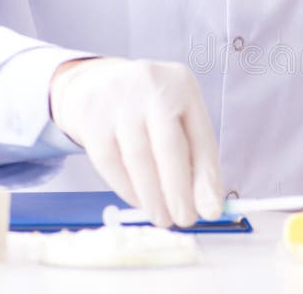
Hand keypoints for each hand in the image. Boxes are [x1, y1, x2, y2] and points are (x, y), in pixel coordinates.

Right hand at [49, 58, 223, 227]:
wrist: (95, 83)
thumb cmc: (149, 109)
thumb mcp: (179, 119)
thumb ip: (197, 159)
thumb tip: (209, 207)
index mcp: (182, 84)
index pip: (200, 137)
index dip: (207, 178)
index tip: (211, 211)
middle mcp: (151, 86)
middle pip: (169, 146)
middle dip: (179, 190)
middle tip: (185, 220)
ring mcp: (118, 100)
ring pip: (139, 158)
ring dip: (153, 196)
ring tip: (163, 218)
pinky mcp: (91, 118)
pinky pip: (110, 162)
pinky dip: (127, 188)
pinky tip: (139, 201)